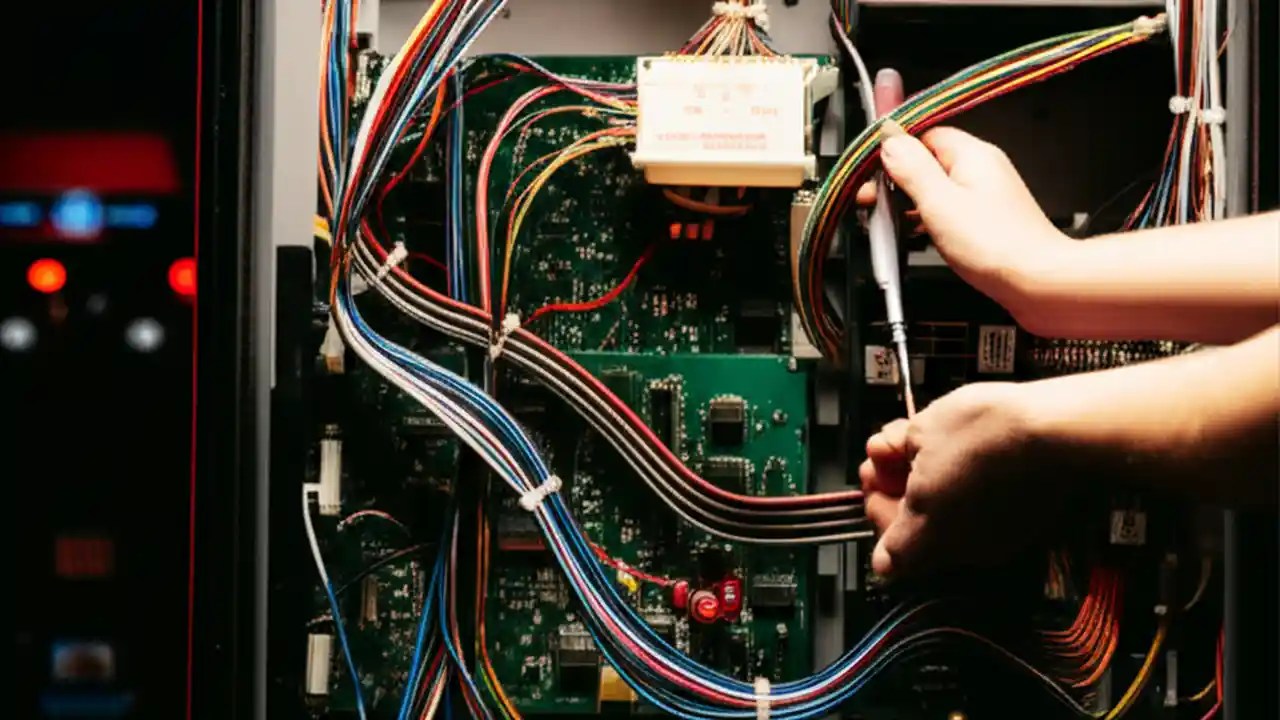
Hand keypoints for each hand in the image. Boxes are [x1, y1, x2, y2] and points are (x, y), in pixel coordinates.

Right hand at [859, 126, 1072, 317]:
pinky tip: (917, 235)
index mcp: (971, 153)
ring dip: (909, 203)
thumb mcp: (939, 202)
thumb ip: (911, 167)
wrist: (1038, 283)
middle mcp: (981, 168)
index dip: (891, 150)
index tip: (870, 170)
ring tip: (892, 224)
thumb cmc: (998, 246)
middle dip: (896, 181)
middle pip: (925, 160)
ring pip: (934, 187)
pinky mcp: (984, 219)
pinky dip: (926, 219)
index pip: (921, 133)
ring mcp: (983, 194)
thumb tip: (889, 138)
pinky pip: (946, 208)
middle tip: (875, 203)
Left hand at [859, 382, 1069, 578]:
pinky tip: (969, 460)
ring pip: (950, 526)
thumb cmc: (982, 429)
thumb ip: (890, 454)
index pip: (886, 556)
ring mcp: (997, 545)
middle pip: (917, 538)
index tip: (878, 475)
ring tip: (932, 447)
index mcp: (926, 537)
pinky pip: (983, 520)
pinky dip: (969, 496)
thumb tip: (880, 458)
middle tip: (898, 454)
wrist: (1056, 430)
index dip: (876, 510)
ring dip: (934, 492)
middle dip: (901, 494)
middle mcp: (961, 554)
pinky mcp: (1024, 531)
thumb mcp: (920, 430)